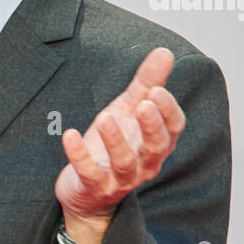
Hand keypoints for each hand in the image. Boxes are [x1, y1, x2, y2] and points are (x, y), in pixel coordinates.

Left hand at [54, 47, 186, 243]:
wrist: (85, 191)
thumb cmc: (111, 145)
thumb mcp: (127, 110)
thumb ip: (146, 83)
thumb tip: (165, 52)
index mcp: (157, 143)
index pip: (174, 128)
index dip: (167, 110)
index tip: (156, 90)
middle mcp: (145, 163)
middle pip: (156, 147)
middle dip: (151, 126)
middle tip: (142, 103)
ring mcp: (120, 178)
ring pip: (125, 162)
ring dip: (116, 140)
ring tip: (105, 118)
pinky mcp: (94, 187)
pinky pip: (89, 173)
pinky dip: (80, 156)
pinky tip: (70, 135)